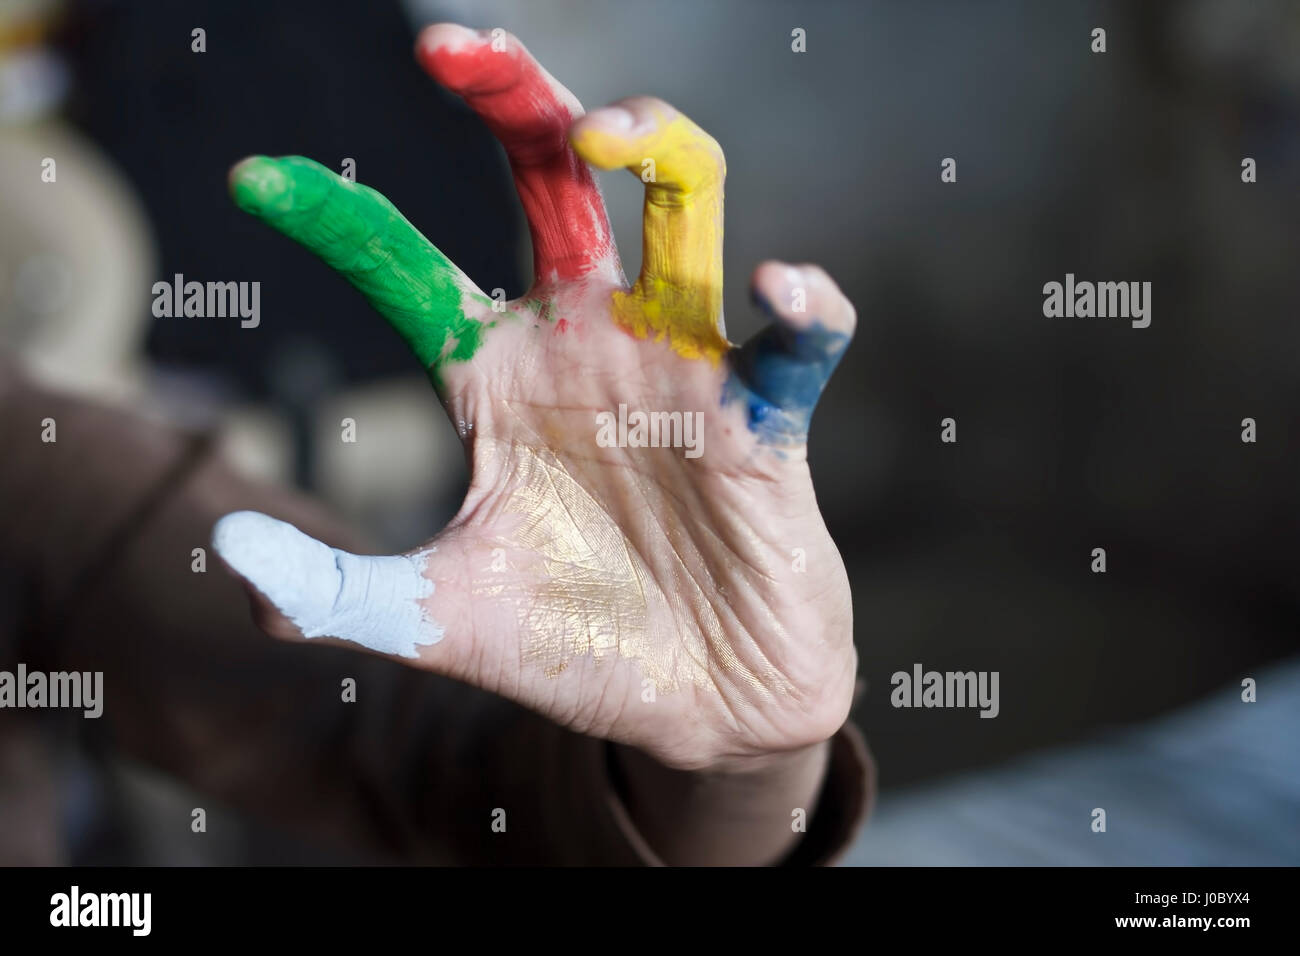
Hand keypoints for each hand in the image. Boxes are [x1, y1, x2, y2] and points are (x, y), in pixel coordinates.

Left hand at [213, 23, 856, 776]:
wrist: (697, 708)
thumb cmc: (576, 648)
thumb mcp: (438, 618)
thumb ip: (336, 590)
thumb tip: (228, 552)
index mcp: (499, 377)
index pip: (407, 270)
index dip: (332, 217)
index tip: (252, 179)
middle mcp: (588, 345)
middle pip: (552, 184)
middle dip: (511, 101)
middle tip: (448, 48)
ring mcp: (683, 369)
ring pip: (685, 208)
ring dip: (656, 146)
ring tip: (602, 131)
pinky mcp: (767, 417)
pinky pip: (798, 342)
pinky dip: (803, 306)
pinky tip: (778, 287)